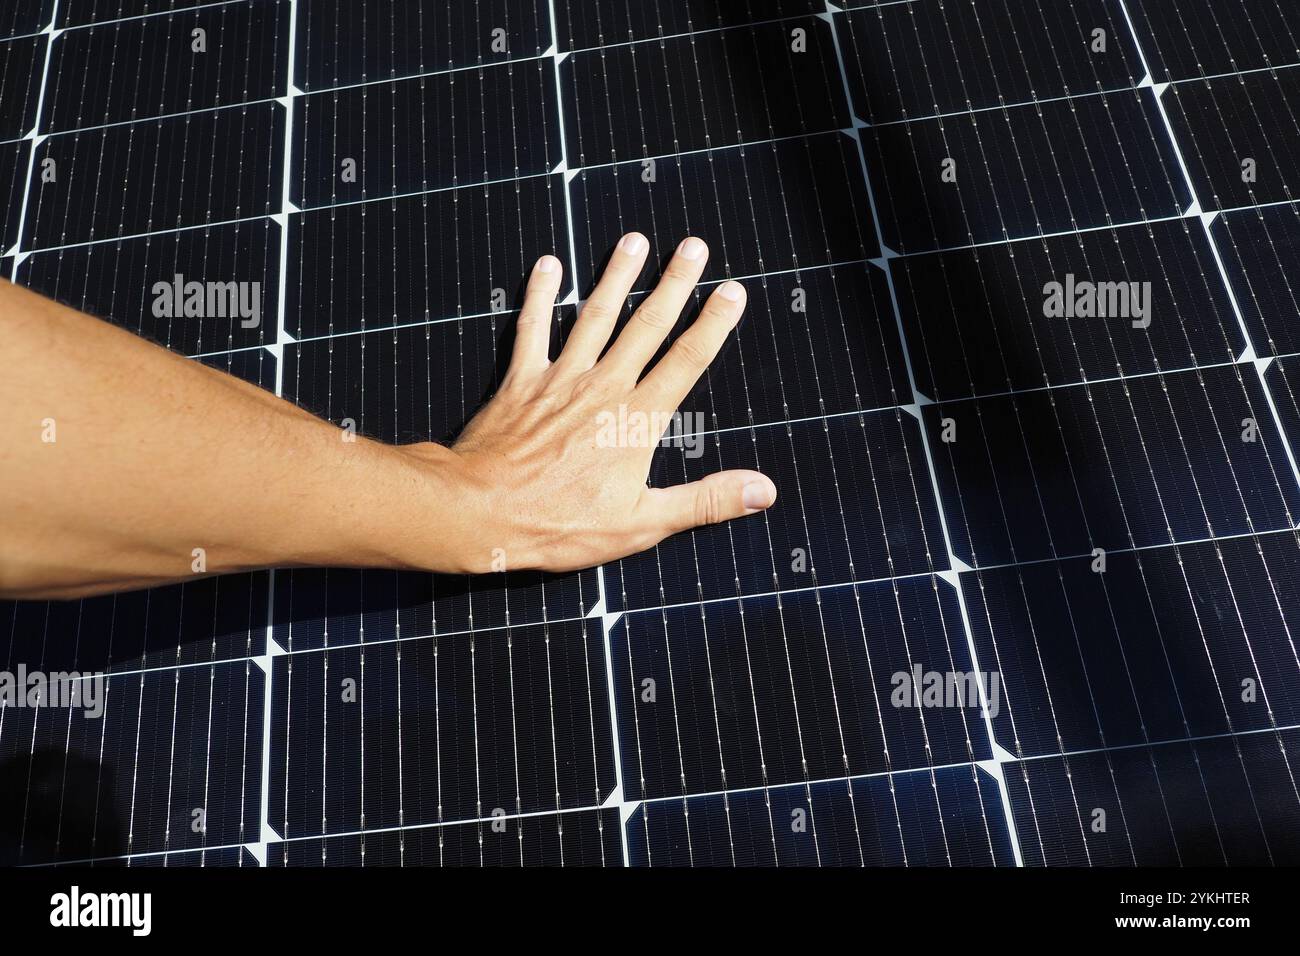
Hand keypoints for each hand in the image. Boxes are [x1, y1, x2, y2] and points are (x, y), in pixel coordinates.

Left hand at [399, 233, 776, 573]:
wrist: (481, 512)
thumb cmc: (559, 524)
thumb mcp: (642, 523)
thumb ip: (704, 501)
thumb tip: (762, 491)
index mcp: (637, 420)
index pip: (686, 361)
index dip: (713, 324)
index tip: (731, 291)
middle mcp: (603, 388)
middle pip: (647, 326)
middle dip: (674, 284)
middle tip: (693, 247)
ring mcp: (560, 379)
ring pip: (596, 317)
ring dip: (617, 277)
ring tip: (634, 241)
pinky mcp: (521, 381)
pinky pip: (532, 328)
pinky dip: (540, 295)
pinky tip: (549, 266)